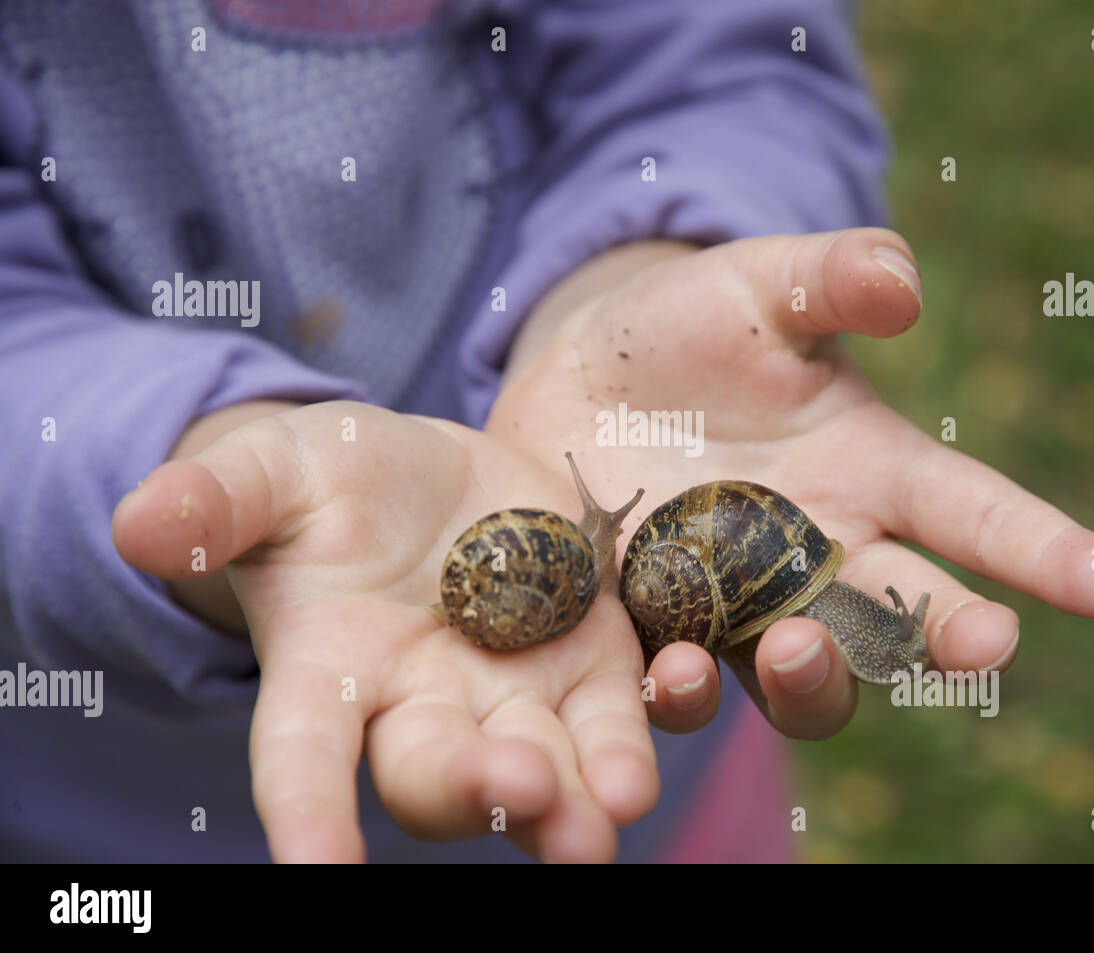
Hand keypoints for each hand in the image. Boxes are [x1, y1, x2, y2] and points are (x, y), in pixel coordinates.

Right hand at [112, 402, 656, 861]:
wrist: (422, 478)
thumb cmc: (323, 486)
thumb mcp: (268, 476)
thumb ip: (218, 504)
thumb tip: (137, 524)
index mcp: (330, 676)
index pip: (304, 761)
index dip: (307, 817)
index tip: (314, 872)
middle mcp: (426, 706)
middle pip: (442, 772)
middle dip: (478, 786)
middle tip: (520, 788)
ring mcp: (519, 685)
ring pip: (552, 755)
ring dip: (584, 784)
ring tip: (614, 805)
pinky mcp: (595, 650)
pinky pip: (630, 696)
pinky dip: (657, 706)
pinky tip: (685, 689)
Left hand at [488, 229, 1093, 738]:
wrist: (579, 381)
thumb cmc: (688, 327)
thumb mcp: (758, 287)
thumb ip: (830, 277)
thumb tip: (902, 282)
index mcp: (871, 472)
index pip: (974, 513)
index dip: (1043, 547)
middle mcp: (820, 554)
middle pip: (903, 617)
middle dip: (951, 634)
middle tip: (984, 641)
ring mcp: (740, 605)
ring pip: (806, 677)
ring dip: (815, 676)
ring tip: (793, 644)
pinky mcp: (658, 632)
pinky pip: (684, 685)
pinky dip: (683, 689)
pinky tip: (667, 671)